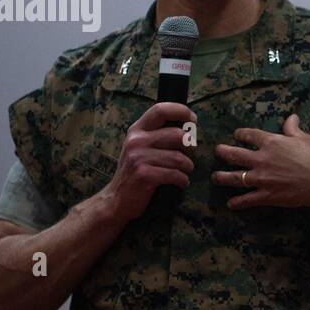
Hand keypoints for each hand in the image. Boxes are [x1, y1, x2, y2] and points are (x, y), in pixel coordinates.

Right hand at [104, 102, 196, 221]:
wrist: (116, 199)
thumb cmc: (135, 171)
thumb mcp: (140, 147)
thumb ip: (157, 135)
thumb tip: (188, 126)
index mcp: (137, 130)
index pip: (160, 110)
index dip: (181, 111)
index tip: (192, 119)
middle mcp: (136, 140)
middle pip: (177, 135)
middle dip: (190, 147)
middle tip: (189, 155)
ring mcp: (138, 158)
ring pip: (179, 157)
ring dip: (188, 167)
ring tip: (184, 172)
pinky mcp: (144, 175)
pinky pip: (175, 174)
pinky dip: (183, 180)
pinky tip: (181, 182)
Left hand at [212, 113, 309, 209]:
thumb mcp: (307, 138)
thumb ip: (293, 129)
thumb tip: (292, 117)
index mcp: (272, 142)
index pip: (249, 135)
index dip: (241, 134)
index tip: (237, 134)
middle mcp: (262, 159)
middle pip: (235, 155)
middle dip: (223, 152)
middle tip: (217, 152)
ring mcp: (263, 179)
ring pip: (235, 178)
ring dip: (222, 177)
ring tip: (215, 177)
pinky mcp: (268, 195)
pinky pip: (248, 200)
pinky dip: (237, 202)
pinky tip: (230, 203)